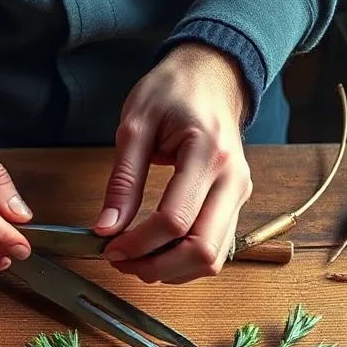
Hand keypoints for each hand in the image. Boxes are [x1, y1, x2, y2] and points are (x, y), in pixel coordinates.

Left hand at [93, 43, 252, 283]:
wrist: (213, 75)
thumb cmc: (174, 91)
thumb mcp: (135, 126)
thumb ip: (122, 180)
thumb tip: (106, 227)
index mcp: (208, 154)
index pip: (175, 221)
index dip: (138, 244)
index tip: (108, 246)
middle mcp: (233, 179)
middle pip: (202, 251)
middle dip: (157, 267)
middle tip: (121, 261)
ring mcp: (240, 194)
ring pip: (213, 259)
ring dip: (172, 270)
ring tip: (135, 259)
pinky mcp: (236, 203)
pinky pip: (215, 248)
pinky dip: (184, 261)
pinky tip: (156, 252)